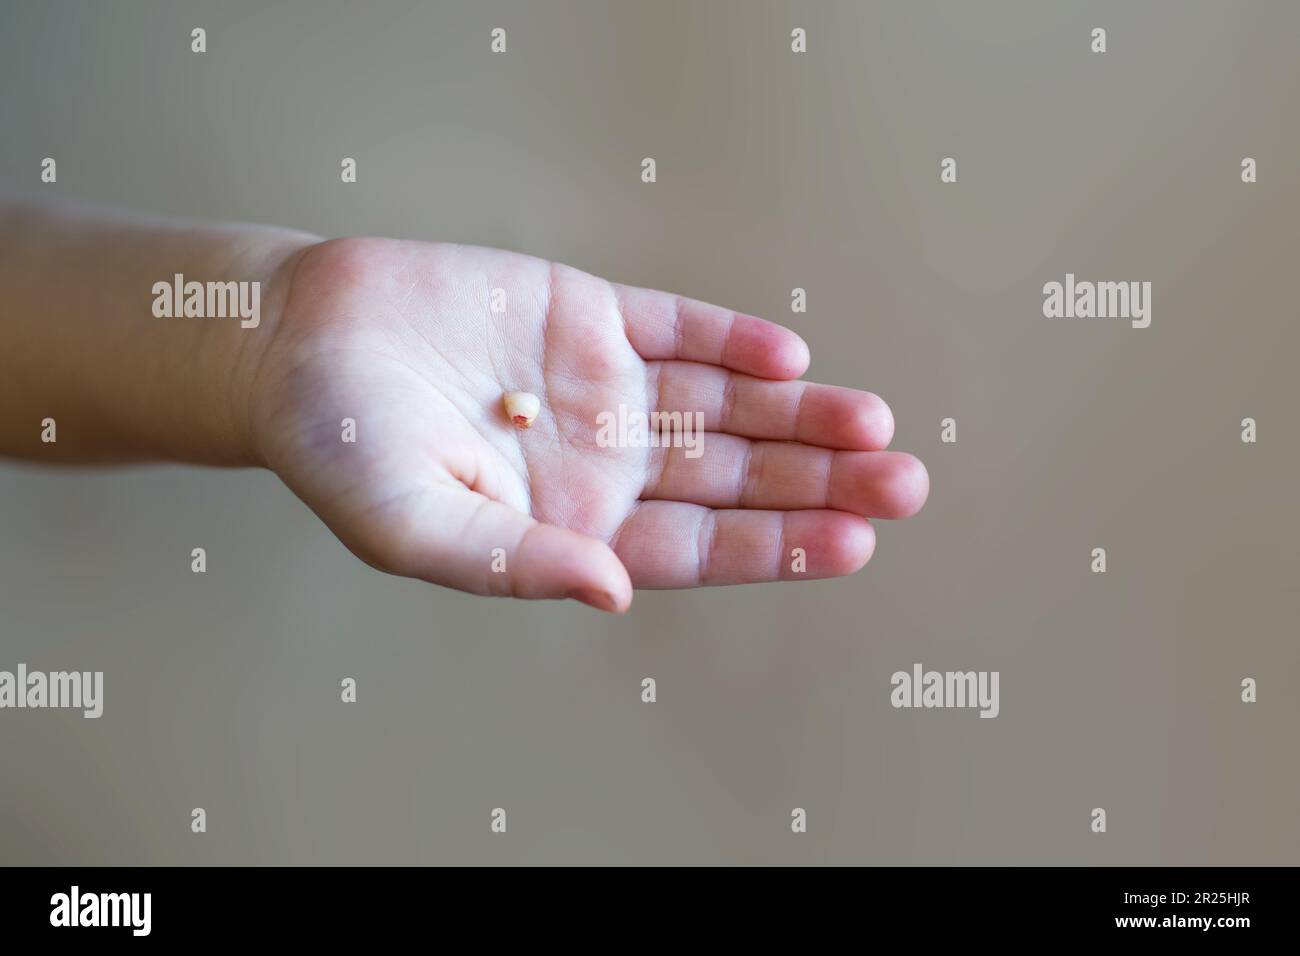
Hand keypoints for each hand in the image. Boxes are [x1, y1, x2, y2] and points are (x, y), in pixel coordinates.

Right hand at [250, 238, 927, 611]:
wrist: (294, 342)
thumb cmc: (341, 450)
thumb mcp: (415, 527)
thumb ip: (513, 563)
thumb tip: (611, 593)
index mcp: (573, 526)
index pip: (698, 549)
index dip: (776, 549)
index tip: (853, 543)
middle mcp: (605, 460)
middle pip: (734, 477)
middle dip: (817, 482)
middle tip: (903, 483)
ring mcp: (603, 386)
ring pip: (725, 404)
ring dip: (796, 414)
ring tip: (870, 422)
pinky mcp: (587, 313)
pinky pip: (675, 327)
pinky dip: (729, 339)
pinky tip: (784, 358)